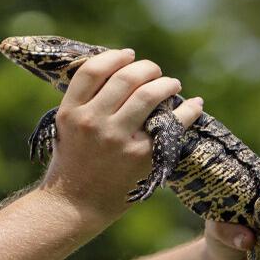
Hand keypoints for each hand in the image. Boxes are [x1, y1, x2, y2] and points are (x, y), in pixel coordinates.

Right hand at [38, 50, 203, 222]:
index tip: (129, 55)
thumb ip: (86, 101)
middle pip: (126, 77)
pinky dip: (188, 110)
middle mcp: (93, 122)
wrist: (75, 205)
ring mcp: (117, 139)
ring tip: (172, 85)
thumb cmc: (73, 163)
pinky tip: (193, 104)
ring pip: (149, 94)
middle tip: (154, 71)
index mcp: (71, 112)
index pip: (94, 70)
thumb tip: (122, 70)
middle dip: (147, 68)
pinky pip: (172, 124)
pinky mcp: (140, 156)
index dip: (115, 57)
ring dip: (167, 84)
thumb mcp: (66, 128)